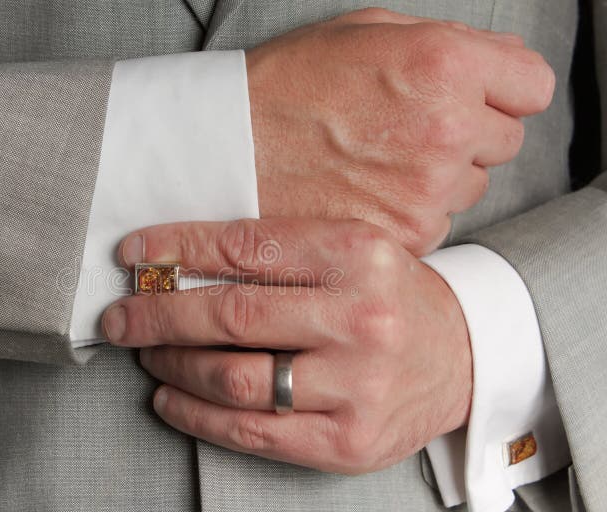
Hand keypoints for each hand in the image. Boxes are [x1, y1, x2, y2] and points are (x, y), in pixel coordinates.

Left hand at [102, 218, 472, 472]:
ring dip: (172, 365)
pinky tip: (169, 397)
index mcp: (358, 255)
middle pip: (232, 316)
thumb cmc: (389, 298)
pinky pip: (251, 432)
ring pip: (233, 378)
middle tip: (119, 316)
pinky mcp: (348, 442)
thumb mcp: (349, 252)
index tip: (135, 254)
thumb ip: (277, 254)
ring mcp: (357, 386)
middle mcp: (361, 320)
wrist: (461, 356)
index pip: (246, 249)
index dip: (178, 250)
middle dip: (158, 315)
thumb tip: (178, 263)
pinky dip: (195, 415)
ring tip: (146, 353)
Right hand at [248, 8, 555, 254]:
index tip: (474, 96)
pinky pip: (434, 224)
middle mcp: (445, 129)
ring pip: (468, 188)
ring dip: (436, 179)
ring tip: (372, 164)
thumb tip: (501, 60)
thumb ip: (448, 41)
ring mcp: (425, 191)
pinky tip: (363, 194)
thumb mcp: (363, 31)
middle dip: (466, 135)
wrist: (223, 152)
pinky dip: (407, 214)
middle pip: (502, 141)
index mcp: (442, 64)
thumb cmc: (284, 88)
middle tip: (404, 131)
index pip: (531, 85)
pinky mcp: (402, 237)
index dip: (500, 89)